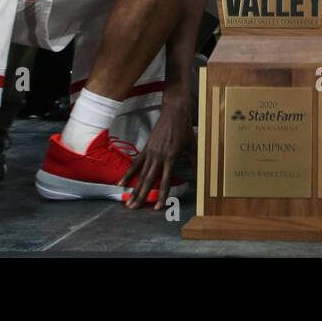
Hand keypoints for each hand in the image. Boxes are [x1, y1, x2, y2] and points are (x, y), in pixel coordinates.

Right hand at [122, 91, 190, 209]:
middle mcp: (159, 156)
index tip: (158, 207)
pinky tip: (121, 183)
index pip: (166, 180)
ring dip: (134, 188)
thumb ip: (194, 161)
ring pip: (141, 174)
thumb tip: (199, 174)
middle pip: (148, 180)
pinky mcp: (146, 148)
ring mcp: (151, 152)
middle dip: (141, 195)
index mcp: (171, 157)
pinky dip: (128, 173)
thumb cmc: (184, 128)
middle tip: (133, 208)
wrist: (174, 111)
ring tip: (128, 201)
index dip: (162, 194)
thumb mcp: (193, 145)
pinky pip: (136, 163)